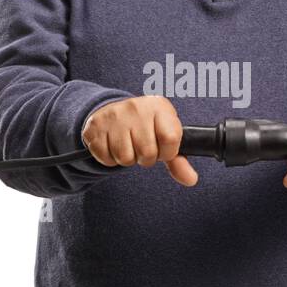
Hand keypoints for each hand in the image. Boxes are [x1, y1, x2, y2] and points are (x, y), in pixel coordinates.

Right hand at [82, 95, 198, 186]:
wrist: (112, 112)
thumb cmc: (145, 127)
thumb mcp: (164, 136)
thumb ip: (178, 160)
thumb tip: (191, 179)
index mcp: (159, 106)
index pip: (171, 139)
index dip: (166, 152)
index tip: (161, 148)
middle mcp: (136, 107)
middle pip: (147, 152)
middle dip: (145, 157)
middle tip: (141, 146)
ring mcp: (114, 116)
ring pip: (126, 158)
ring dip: (128, 159)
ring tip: (128, 145)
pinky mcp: (95, 127)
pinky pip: (106, 158)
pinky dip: (110, 159)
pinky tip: (113, 144)